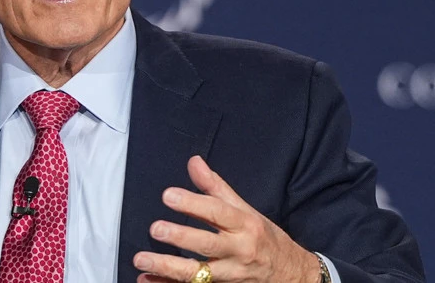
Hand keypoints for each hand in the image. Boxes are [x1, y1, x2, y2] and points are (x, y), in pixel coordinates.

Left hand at [133, 156, 318, 282]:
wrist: (292, 275)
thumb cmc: (265, 239)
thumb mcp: (246, 210)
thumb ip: (216, 188)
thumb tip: (194, 162)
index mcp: (245, 225)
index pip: (218, 212)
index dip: (193, 203)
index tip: (168, 195)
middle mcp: (239, 251)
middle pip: (208, 244)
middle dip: (181, 237)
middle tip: (156, 228)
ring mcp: (231, 275)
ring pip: (198, 274)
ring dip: (168, 268)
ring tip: (142, 259)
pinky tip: (148, 280)